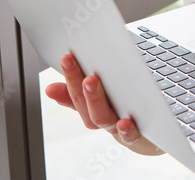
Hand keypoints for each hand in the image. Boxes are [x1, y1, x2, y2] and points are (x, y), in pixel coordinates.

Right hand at [44, 53, 162, 155]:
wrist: (145, 135)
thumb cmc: (117, 110)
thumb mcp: (94, 101)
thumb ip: (74, 95)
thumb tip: (49, 89)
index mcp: (90, 107)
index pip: (75, 92)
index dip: (69, 76)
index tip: (66, 58)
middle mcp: (101, 117)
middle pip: (86, 106)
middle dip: (80, 88)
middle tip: (82, 71)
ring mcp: (116, 126)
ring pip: (102, 118)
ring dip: (96, 101)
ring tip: (92, 83)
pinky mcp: (135, 134)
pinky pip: (129, 136)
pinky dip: (126, 131)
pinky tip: (125, 122)